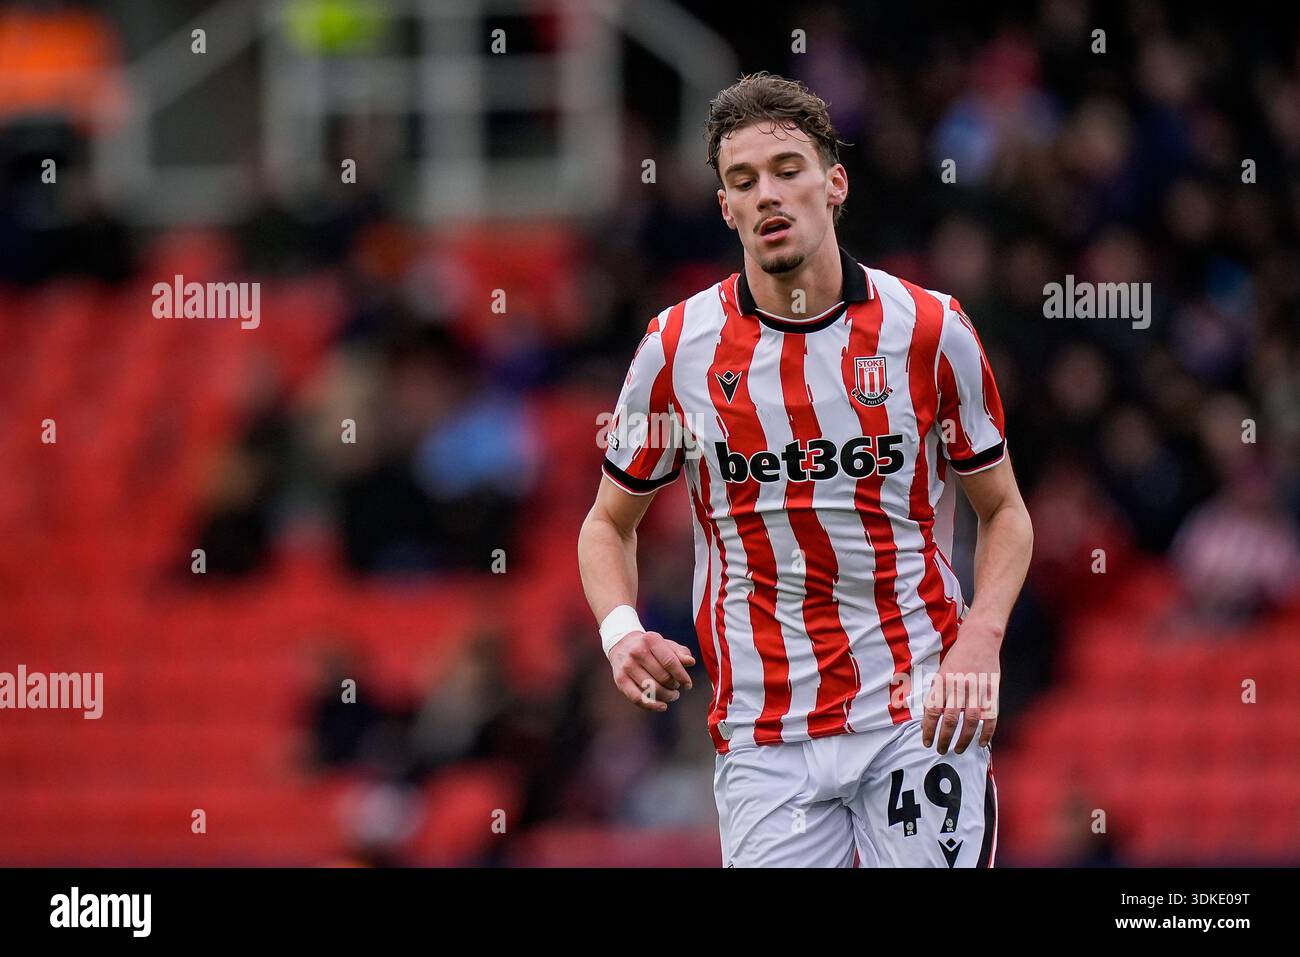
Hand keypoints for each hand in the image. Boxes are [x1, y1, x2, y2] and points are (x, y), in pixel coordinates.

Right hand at [608, 630, 695, 711]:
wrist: (622, 645)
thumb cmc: (650, 648)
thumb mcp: (665, 645)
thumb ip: (680, 653)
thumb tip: (691, 662)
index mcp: (651, 640)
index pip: (670, 662)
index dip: (682, 676)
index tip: (688, 685)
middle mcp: (637, 652)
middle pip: (662, 677)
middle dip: (674, 686)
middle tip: (677, 687)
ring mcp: (627, 666)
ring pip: (651, 689)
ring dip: (666, 696)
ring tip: (672, 695)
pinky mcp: (620, 680)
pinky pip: (637, 698)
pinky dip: (652, 705)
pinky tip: (662, 706)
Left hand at [920, 618, 1001, 753]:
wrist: (980, 639)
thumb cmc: (958, 657)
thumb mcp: (941, 672)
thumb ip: (936, 694)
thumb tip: (930, 717)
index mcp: (943, 682)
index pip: (932, 711)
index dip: (928, 729)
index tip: (926, 741)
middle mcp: (959, 687)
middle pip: (951, 720)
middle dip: (944, 739)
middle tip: (940, 750)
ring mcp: (977, 691)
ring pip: (970, 722)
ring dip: (964, 740)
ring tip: (958, 749)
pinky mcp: (992, 693)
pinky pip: (991, 718)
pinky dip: (987, 733)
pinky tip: (981, 742)